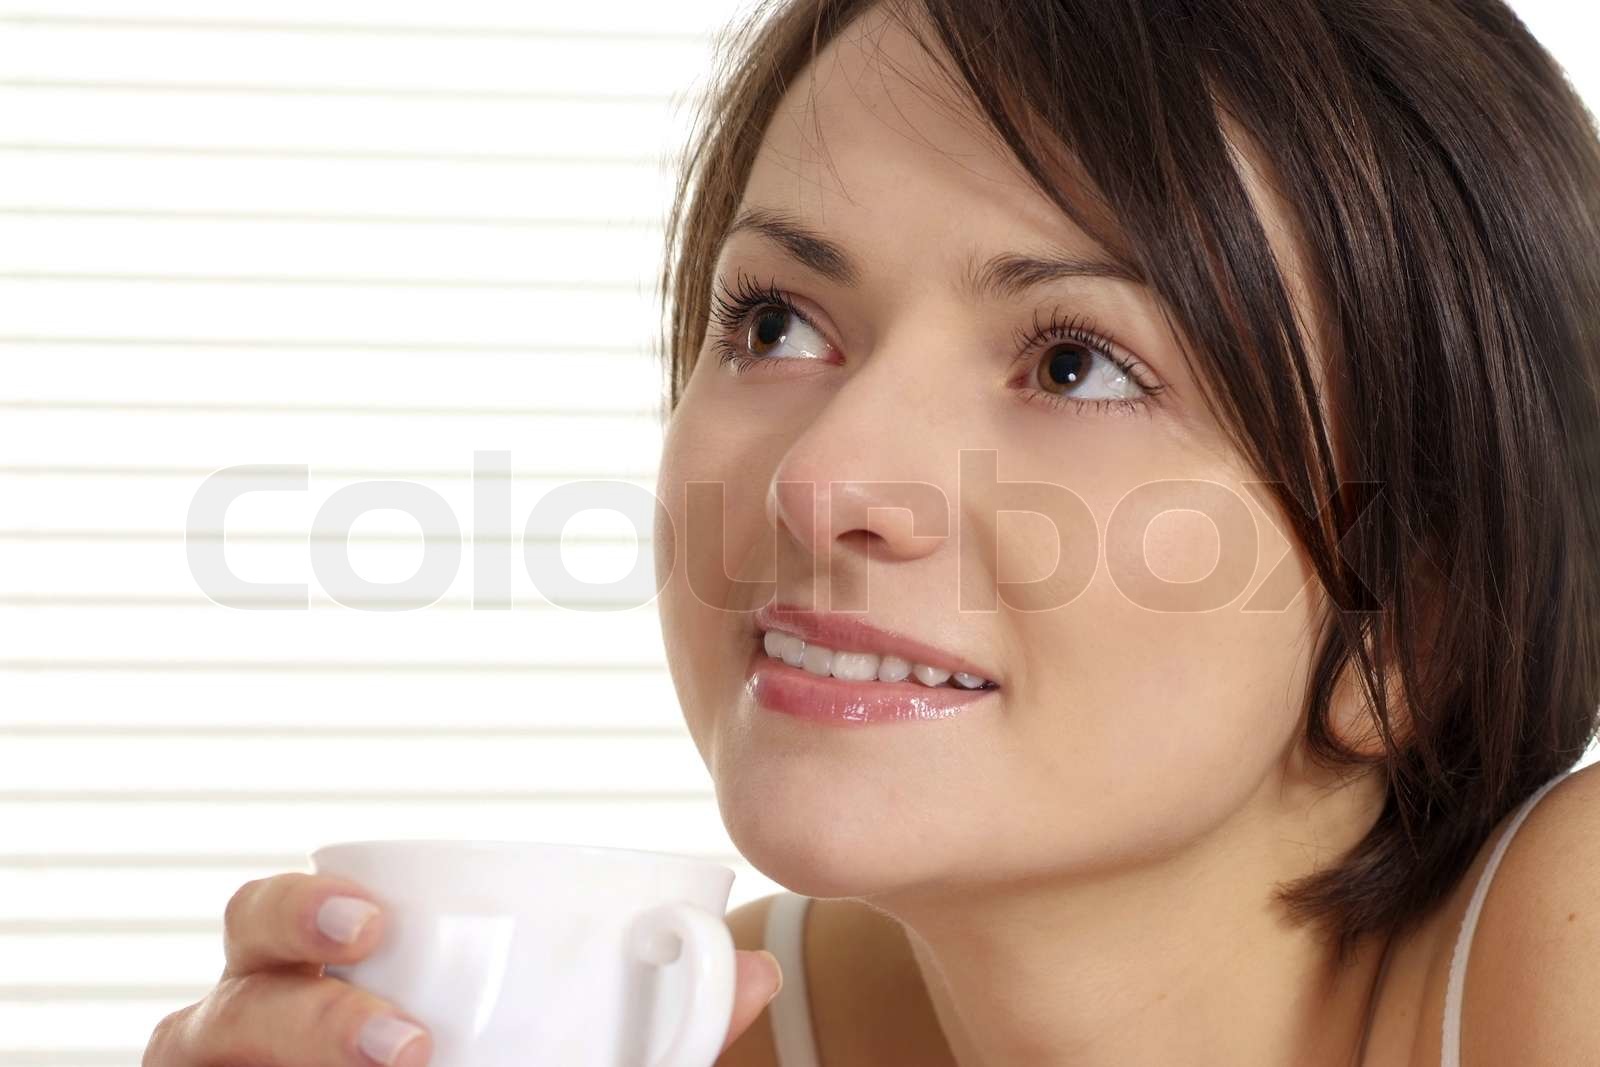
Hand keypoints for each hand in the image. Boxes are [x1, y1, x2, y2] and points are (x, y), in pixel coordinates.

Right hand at [141, 872, 783, 1066]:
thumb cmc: (486, 1063)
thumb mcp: (570, 1053)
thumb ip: (654, 1025)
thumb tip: (756, 972)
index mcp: (324, 965)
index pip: (283, 910)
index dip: (307, 902)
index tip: (377, 918)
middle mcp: (254, 1020)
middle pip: (230, 983)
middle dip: (292, 999)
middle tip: (402, 1037)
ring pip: (197, 1049)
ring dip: (289, 1053)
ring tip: (397, 1065)